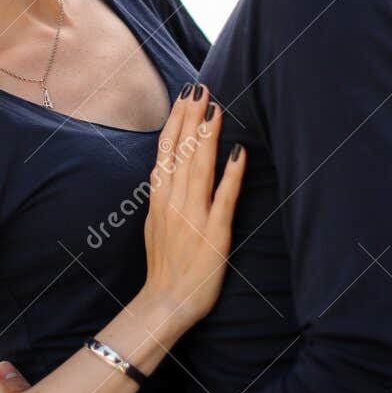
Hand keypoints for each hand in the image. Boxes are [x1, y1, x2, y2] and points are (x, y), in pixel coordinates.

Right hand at [139, 85, 246, 328]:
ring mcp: (193, 216)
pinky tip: (238, 152)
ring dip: (207, 136)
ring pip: (199, 168)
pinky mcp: (214, 233)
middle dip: (191, 117)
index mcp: (159, 199)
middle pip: (182, 152)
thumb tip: (164, 169)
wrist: (165, 304)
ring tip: (215, 108)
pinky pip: (224, 198)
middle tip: (200, 88)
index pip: (166, 151)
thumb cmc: (164, 267)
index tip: (185, 96)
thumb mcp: (153, 224)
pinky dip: (231, 175)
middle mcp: (173, 202)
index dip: (176, 121)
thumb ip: (161, 195)